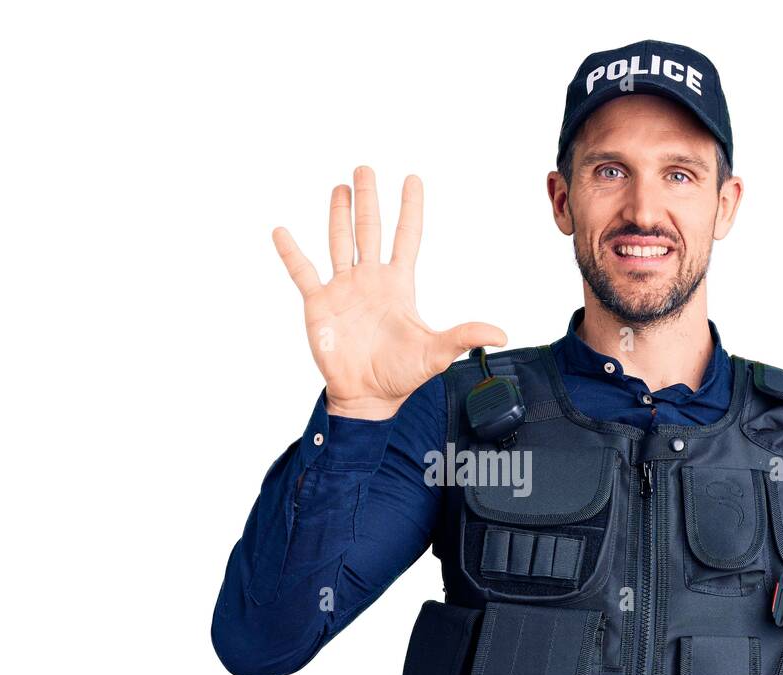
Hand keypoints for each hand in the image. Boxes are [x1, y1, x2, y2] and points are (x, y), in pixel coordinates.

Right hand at [272, 166, 506, 419]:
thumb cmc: (401, 375)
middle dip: (368, 200)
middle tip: (365, 168)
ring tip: (339, 187)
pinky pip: (302, 272)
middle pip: (370, 230)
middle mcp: (370, 280)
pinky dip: (291, 253)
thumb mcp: (436, 354)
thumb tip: (501, 334)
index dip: (410, 209)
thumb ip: (463, 337)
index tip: (412, 179)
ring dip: (338, 215)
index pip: (406, 238)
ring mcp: (343, 289)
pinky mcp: (319, 304)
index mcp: (398, 285)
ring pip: (339, 242)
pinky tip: (282, 232)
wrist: (366, 397)